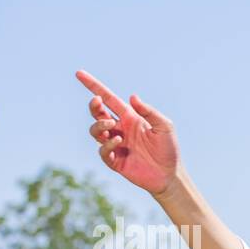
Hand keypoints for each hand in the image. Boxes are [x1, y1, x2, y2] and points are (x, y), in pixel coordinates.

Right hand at [75, 70, 179, 194]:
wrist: (169, 175)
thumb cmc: (168, 149)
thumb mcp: (164, 127)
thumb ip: (149, 111)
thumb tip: (132, 96)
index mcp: (130, 117)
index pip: (108, 99)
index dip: (93, 86)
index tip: (79, 74)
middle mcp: (120, 129)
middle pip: (97, 113)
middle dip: (94, 106)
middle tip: (98, 103)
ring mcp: (116, 144)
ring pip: (95, 130)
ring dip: (99, 125)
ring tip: (112, 125)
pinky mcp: (114, 160)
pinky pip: (102, 150)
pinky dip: (107, 144)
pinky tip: (118, 141)